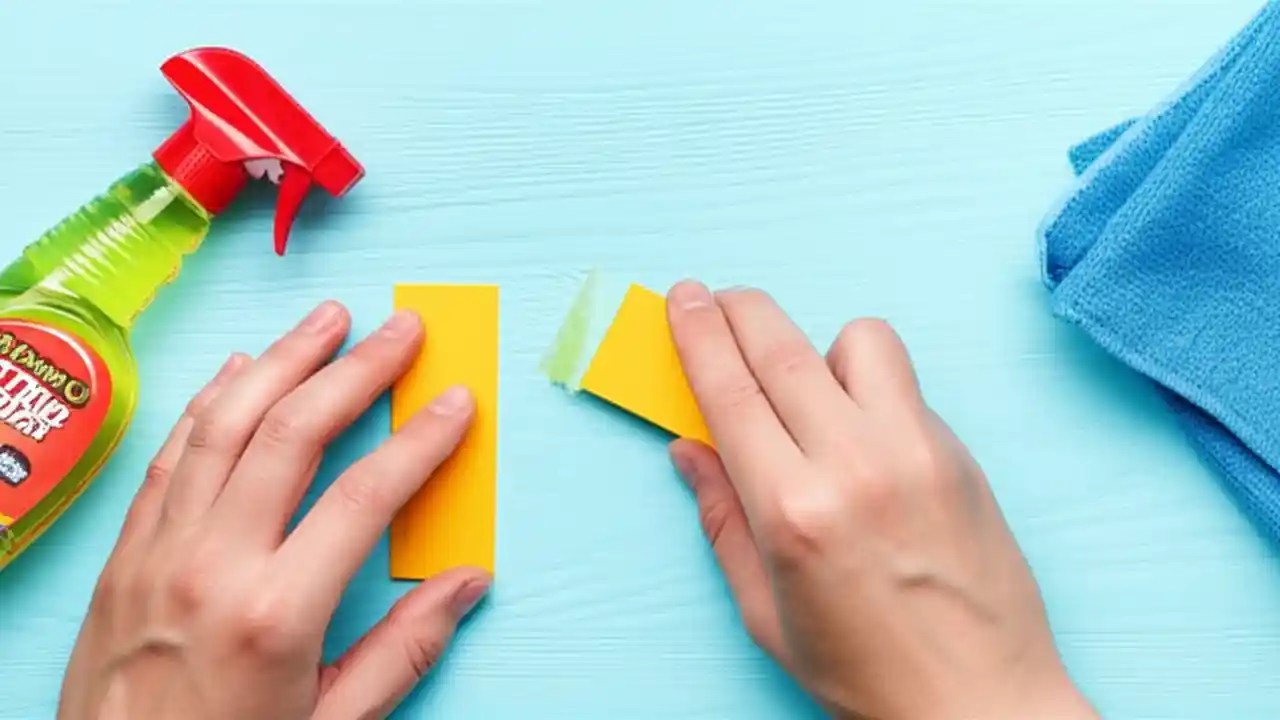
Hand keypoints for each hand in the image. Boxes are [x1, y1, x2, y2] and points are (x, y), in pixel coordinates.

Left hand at [59, 302, 490, 719]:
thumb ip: (403, 652)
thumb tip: (468, 583)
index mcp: (277, 613)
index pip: (365, 497)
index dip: (419, 441)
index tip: (455, 402)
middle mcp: (212, 565)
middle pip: (291, 434)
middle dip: (355, 370)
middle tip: (400, 328)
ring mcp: (158, 552)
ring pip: (222, 424)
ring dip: (282, 361)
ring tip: (327, 319)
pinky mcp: (124, 554)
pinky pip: (170, 454)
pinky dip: (209, 401)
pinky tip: (241, 368)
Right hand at [666, 282, 1095, 719]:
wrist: (981, 700)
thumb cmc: (866, 672)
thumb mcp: (765, 611)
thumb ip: (722, 519)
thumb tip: (689, 448)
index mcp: (792, 512)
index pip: (730, 391)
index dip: (697, 335)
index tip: (683, 298)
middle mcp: (854, 466)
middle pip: (782, 347)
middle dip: (740, 308)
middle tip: (718, 297)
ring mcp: (916, 451)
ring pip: (858, 340)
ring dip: (819, 344)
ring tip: (810, 385)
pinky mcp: (958, 452)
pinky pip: (904, 383)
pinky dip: (870, 384)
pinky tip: (863, 429)